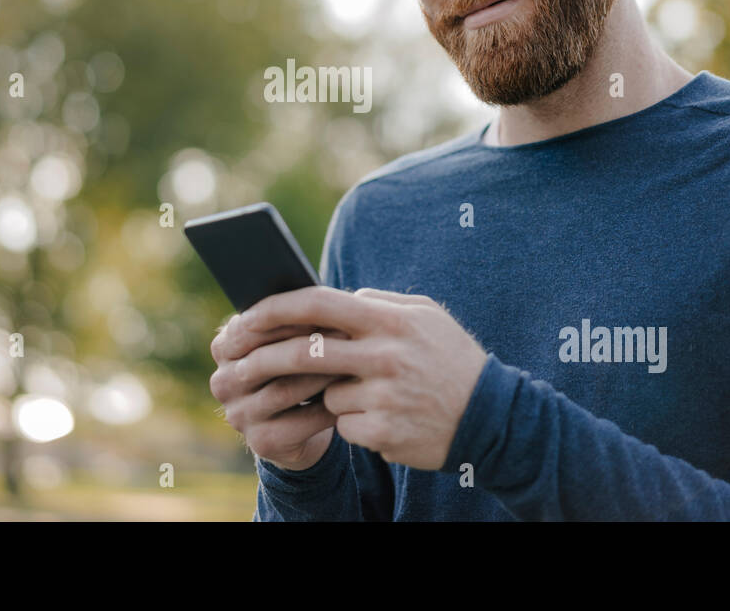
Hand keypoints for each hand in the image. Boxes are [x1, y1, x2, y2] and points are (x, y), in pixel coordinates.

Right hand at [209, 312, 348, 470]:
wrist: (298, 424)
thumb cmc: (298, 366)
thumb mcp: (288, 339)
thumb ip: (290, 317)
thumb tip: (320, 296)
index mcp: (223, 347)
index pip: (250, 327)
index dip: (290, 317)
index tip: (327, 308)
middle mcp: (223, 382)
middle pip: (266, 358)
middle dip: (310, 344)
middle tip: (347, 332)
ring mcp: (238, 415)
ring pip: (284, 390)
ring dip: (322, 374)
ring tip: (353, 361)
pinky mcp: (260, 442)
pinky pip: (299, 423)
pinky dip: (327, 407)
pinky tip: (350, 395)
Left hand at [238, 286, 488, 470]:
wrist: (491, 418)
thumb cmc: (450, 359)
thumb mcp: (425, 315)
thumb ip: (378, 301)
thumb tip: (334, 297)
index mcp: (390, 319)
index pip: (318, 303)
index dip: (274, 308)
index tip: (246, 316)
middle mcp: (385, 355)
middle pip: (305, 352)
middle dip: (263, 358)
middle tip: (237, 364)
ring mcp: (383, 396)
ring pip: (326, 393)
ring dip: (333, 394)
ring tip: (372, 393)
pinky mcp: (382, 432)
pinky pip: (344, 424)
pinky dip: (353, 421)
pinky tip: (385, 417)